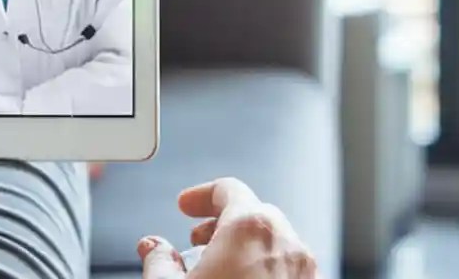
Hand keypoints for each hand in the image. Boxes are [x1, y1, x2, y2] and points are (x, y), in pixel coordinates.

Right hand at [138, 177, 316, 278]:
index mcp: (251, 227)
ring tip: (218, 267)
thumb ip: (159, 260)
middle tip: (197, 240)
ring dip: (244, 246)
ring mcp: (305, 270)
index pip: (227, 188)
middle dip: (221, 221)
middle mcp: (287, 243)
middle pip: (253, 212)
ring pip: (274, 242)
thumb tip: (153, 247)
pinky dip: (264, 267)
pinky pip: (287, 268)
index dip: (199, 195)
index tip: (184, 207)